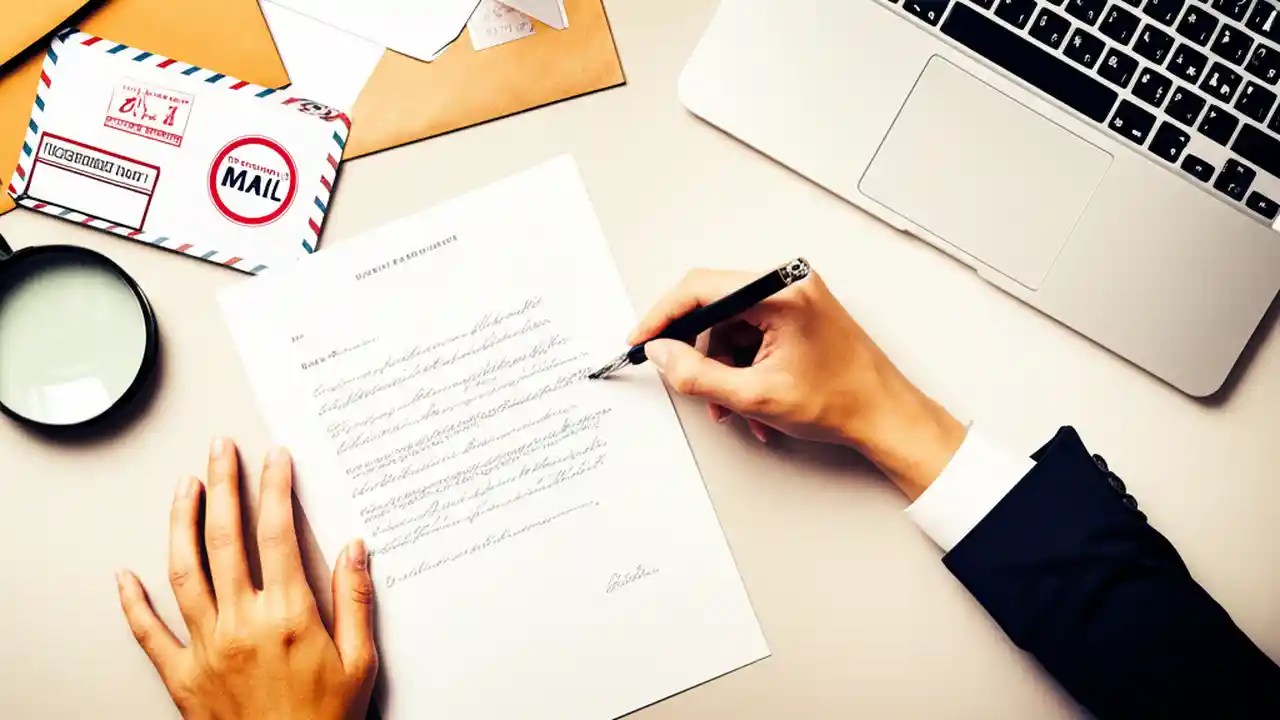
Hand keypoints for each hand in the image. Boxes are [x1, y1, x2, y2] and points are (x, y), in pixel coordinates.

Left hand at [115, 439, 377, 719]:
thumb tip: (356, 548)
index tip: (275, 459)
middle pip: (226, 539)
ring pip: (184, 571)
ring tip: (185, 487)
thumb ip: (356, 600)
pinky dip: (133, 602)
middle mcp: (242, 624)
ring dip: (181, 523)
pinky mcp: (182, 676)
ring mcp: (206, 648)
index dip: (275, 488)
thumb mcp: (361, 661)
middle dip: (224, 485)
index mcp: (289, 616)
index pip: (277, 534)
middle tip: (222, 450)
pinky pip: (148, 633)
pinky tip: (125, 575)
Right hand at [631, 267, 964, 498]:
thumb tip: (662, 354)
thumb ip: (696, 374)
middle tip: (684, 381)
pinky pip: (753, 335)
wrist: (886, 416)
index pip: (701, 288)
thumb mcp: (754, 396)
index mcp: (780, 292)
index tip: (642, 340)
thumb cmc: (840, 402)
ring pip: (731, 327)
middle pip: (714, 308)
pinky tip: (752, 401)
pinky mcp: (800, 314)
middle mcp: (788, 284)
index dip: (663, 316)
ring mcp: (796, 298)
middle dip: (698, 353)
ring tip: (732, 408)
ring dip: (723, 369)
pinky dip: (744, 368)